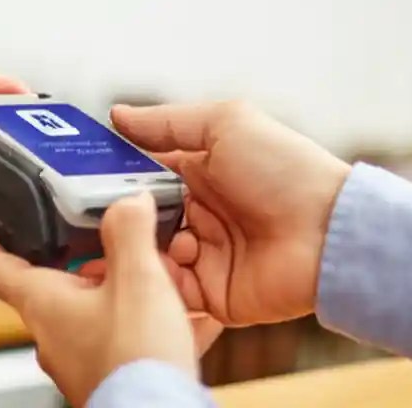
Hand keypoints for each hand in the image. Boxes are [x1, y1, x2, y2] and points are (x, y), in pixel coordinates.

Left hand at [0, 193, 196, 407]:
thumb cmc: (135, 360)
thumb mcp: (138, 280)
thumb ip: (130, 233)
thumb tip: (128, 201)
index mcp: (43, 305)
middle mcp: (53, 334)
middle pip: (55, 282)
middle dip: (85, 258)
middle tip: (111, 236)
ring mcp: (78, 358)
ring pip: (95, 309)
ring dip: (124, 290)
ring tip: (163, 275)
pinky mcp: (108, 375)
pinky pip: (124, 337)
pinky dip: (149, 321)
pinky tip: (185, 316)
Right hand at [111, 102, 351, 326]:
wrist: (331, 235)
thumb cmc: (287, 170)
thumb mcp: (226, 125)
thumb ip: (166, 122)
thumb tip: (116, 114)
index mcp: (201, 175)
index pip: (142, 179)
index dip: (113, 180)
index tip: (79, 181)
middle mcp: (200, 216)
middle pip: (141, 221)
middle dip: (116, 221)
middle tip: (88, 220)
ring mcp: (205, 258)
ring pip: (149, 256)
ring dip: (134, 251)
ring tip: (121, 244)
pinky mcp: (213, 296)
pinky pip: (170, 292)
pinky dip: (155, 282)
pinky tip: (147, 269)